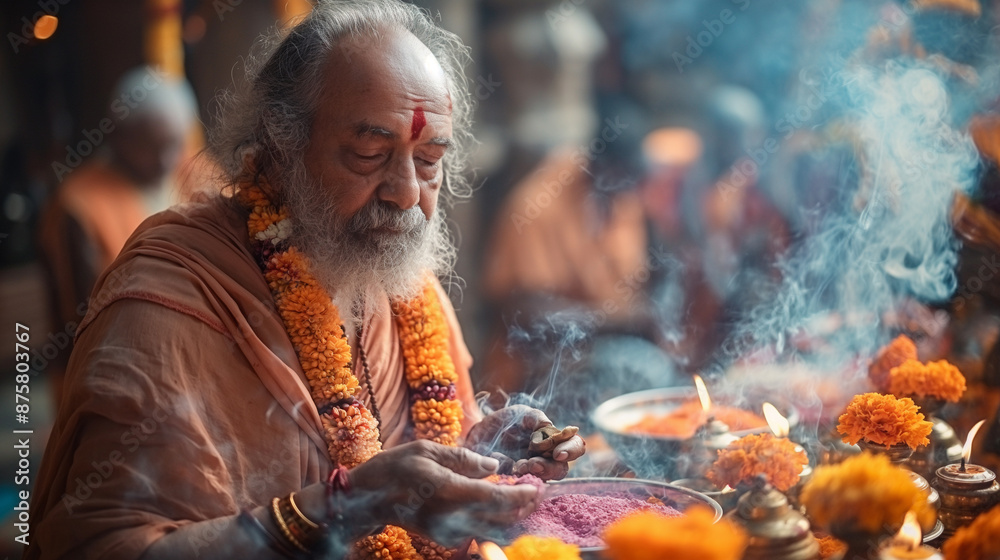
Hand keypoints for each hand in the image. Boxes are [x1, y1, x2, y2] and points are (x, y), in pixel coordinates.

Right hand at [344, 440, 538, 545]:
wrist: (365, 501)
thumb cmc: (393, 469)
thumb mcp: (427, 451)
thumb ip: (463, 458)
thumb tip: (494, 466)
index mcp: (450, 491)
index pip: (497, 499)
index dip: (522, 495)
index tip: (536, 487)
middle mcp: (452, 517)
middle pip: (501, 519)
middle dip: (523, 506)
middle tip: (536, 491)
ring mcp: (448, 532)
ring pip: (493, 530)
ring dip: (511, 517)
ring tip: (521, 498)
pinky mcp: (444, 539)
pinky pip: (478, 534)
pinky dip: (494, 523)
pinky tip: (496, 507)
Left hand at [465, 405, 585, 480]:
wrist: (479, 435)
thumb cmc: (505, 422)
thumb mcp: (520, 414)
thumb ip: (535, 418)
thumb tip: (549, 427)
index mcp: (554, 440)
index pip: (574, 446)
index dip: (571, 450)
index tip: (557, 453)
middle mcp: (548, 459)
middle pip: (562, 469)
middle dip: (549, 468)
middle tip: (533, 464)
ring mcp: (533, 473)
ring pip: (544, 480)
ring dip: (533, 475)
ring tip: (519, 466)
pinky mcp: (518, 484)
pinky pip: (524, 486)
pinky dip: (515, 477)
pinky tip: (504, 466)